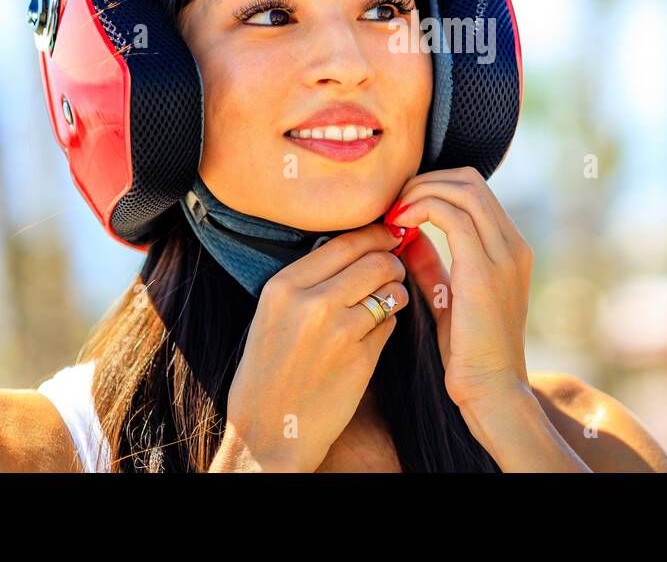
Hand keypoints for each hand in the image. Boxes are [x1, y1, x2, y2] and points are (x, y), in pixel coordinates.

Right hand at [210, 223, 407, 471]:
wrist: (270, 431)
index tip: (388, 235)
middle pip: (375, 261)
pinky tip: (371, 335)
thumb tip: (356, 247)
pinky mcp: (361, 358)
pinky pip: (390, 324)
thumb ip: (308, 281)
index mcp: (283, 286)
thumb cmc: (270, 371)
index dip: (374, 235)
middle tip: (394, 269)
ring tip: (387, 301)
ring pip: (390, 290)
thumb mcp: (272, 314)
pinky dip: (388, 324)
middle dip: (392, 261)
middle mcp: (311, 303)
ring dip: (396, 292)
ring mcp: (339, 331)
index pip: (344, 242)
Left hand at [392, 166, 533, 412]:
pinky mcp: (484, 271)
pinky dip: (421, 210)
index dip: (433, 186)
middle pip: (469, 180)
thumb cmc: (468, 352)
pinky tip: (399, 227)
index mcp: (510, 249)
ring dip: (420, 192)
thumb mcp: (448, 297)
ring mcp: (504, 256)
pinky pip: (452, 216)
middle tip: (393, 204)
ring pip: (462, 189)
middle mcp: (513, 246)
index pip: (473, 189)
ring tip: (393, 213)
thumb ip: (430, 263)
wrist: (492, 391)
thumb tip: (405, 234)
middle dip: (425, 181)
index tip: (401, 205)